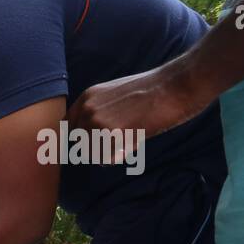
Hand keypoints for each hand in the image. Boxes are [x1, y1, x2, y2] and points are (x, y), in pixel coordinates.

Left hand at [67, 63, 211, 147]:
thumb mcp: (115, 95)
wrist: (175, 85)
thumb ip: (98, 114)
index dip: (78, 140)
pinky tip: (131, 143)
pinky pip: (104, 158)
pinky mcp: (111, 134)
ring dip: (106, 153)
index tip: (89, 146)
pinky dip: (116, 157)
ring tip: (126, 140)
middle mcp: (86, 109)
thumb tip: (87, 141)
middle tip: (117, 143)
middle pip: (78, 144)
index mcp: (86, 98)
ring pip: (90, 153)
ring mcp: (97, 121)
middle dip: (94, 149)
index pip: (68, 128)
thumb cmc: (152, 91)